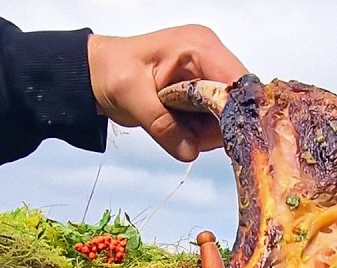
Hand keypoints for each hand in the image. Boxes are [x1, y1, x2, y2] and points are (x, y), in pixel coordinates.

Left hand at [87, 25, 247, 161]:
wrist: (98, 73)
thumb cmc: (112, 71)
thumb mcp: (132, 96)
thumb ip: (161, 124)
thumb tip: (189, 151)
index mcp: (199, 47)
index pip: (237, 81)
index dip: (237, 111)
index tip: (227, 137)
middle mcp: (210, 59)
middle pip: (237, 102)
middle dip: (216, 127)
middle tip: (187, 136)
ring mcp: (208, 76)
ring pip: (226, 117)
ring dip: (205, 133)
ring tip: (175, 128)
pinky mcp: (202, 93)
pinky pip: (214, 122)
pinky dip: (199, 133)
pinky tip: (178, 128)